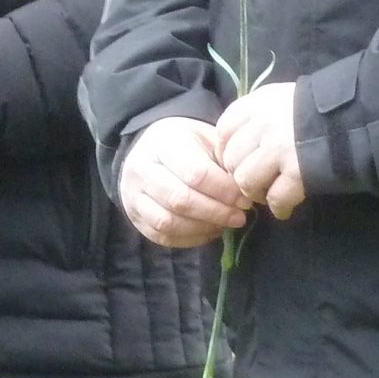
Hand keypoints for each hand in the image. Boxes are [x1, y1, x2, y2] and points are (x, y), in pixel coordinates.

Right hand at [117, 116, 250, 247]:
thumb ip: (224, 158)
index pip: (195, 173)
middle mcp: (141, 169)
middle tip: (239, 217)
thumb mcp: (206, 138)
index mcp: (162, 143)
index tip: (244, 200)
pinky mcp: (136, 217)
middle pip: (180, 200)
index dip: (224, 191)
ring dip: (203, 227)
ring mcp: (134, 195)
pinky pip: (163, 236)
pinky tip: (209, 230)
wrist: (150, 151)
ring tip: (225, 224)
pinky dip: (190, 238)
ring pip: (168, 222)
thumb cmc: (187, 145)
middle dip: (216, 212)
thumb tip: (243, 187)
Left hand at [212, 81, 306, 218]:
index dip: (225, 151)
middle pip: (232, 159)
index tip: (235, 161)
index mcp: (257, 103)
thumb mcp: (281, 99)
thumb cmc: (318, 109)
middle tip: (254, 181)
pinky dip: (278, 207)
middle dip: (239, 175)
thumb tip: (237, 144)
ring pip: (246, 181)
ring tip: (267, 194)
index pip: (224, 131)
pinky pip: (276, 198)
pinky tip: (283, 208)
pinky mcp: (297, 173)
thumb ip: (257, 116)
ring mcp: (279, 149)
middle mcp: (263, 125)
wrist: (357, 117)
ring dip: (255, 192)